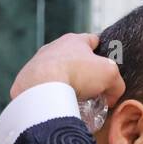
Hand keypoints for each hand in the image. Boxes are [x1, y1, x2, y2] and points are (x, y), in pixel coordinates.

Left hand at [10, 32, 124, 104]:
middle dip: (82, 71)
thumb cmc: (77, 73)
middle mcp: (54, 47)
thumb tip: (112, 97)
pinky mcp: (25, 78)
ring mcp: (37, 62)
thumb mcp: (110, 75)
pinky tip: (57, 103)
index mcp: (74, 40)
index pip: (92, 40)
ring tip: (73, 99)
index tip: (105, 65)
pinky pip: (42, 86)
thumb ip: (117, 84)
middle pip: (73, 57)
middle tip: (91, 88)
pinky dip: (50, 93)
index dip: (102, 51)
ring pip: (56, 71)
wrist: (42, 86)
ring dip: (64, 82)